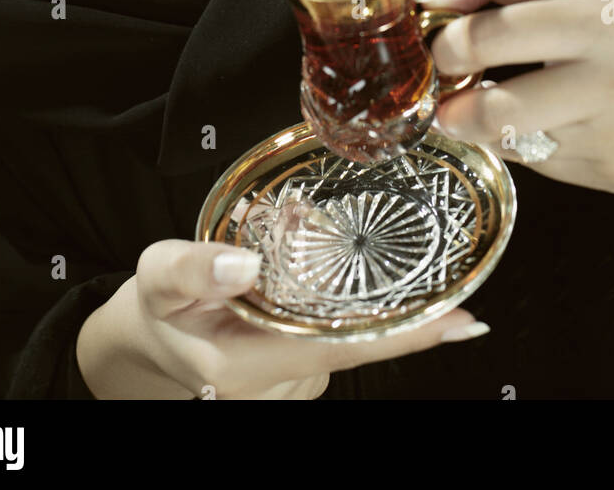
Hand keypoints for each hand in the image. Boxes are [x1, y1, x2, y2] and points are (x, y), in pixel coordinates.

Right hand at [77, 239, 487, 399]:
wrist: (151, 337)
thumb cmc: (159, 306)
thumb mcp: (158, 276)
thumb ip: (195, 267)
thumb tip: (245, 261)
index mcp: (250, 366)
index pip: (345, 348)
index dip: (406, 336)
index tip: (462, 322)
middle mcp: (281, 382)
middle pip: (355, 336)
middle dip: (378, 288)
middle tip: (377, 229)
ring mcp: (295, 380)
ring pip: (344, 328)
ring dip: (346, 287)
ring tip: (306, 231)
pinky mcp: (302, 367)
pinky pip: (333, 329)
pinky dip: (334, 298)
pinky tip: (311, 265)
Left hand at [420, 0, 613, 193]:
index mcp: (605, 19)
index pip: (499, 33)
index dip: (450, 41)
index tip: (437, 44)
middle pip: (499, 108)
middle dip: (453, 103)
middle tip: (444, 90)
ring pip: (511, 142)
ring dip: (484, 126)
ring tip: (486, 103)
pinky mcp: (613, 175)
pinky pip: (537, 164)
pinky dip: (522, 145)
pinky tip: (544, 124)